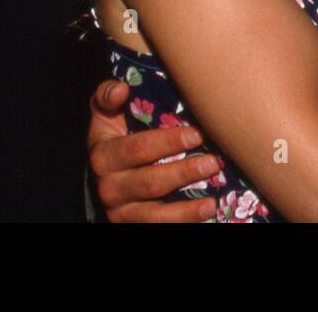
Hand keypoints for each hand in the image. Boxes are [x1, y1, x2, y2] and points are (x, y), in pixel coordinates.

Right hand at [87, 79, 215, 222]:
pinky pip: (157, 228)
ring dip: (186, 209)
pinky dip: (183, 222)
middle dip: (184, 173)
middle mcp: (109, 187)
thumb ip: (108, 96)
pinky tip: (206, 213)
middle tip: (213, 162)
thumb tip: (121, 88)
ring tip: (212, 202)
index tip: (197, 134)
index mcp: (103, 154)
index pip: (137, 149)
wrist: (106, 175)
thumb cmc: (117, 135)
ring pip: (154, 214)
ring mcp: (121, 211)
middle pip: (150, 182)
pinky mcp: (132, 226)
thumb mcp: (105, 114)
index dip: (167, 142)